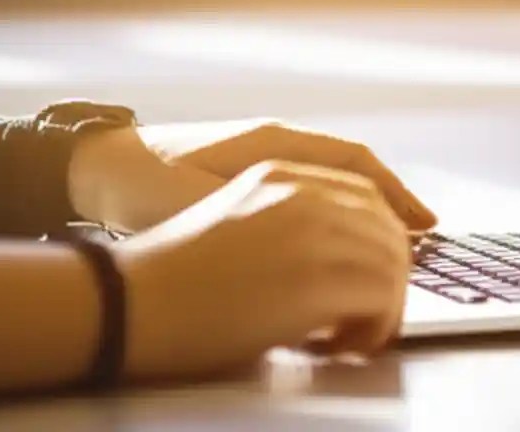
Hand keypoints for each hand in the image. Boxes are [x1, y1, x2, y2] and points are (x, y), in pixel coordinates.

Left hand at [68, 119, 436, 232]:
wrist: (101, 168)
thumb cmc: (145, 186)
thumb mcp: (201, 202)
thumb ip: (255, 212)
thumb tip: (313, 232)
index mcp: (273, 140)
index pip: (353, 159)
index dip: (393, 192)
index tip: (422, 224)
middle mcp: (278, 140)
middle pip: (353, 165)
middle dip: (391, 200)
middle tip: (423, 236)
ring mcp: (267, 152)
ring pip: (335, 174)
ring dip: (368, 202)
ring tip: (396, 236)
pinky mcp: (254, 169)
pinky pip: (313, 182)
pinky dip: (338, 204)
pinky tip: (344, 232)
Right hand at [114, 160, 410, 379]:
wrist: (126, 302)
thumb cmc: (170, 281)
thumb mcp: (239, 223)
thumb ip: (291, 227)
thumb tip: (341, 264)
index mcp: (282, 174)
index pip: (369, 195)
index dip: (383, 240)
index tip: (380, 274)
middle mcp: (304, 194)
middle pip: (390, 230)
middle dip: (389, 278)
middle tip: (366, 317)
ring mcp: (312, 233)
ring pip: (393, 264)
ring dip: (383, 306)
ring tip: (349, 337)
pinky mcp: (314, 279)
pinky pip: (382, 297)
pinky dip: (375, 327)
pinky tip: (339, 345)